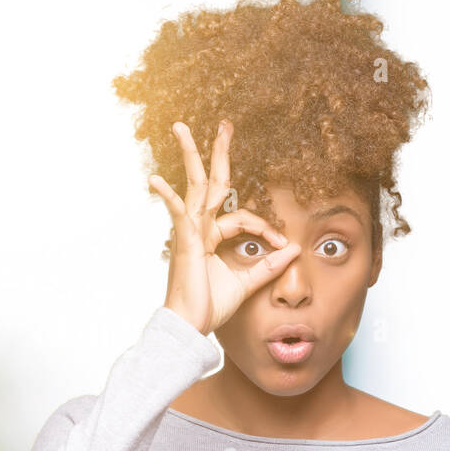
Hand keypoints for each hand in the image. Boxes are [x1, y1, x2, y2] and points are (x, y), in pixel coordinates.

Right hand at [148, 119, 300, 335]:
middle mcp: (200, 228)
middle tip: (224, 125)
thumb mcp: (248, 283)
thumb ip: (269, 265)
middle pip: (212, 183)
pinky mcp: (184, 242)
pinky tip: (156, 180)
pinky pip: (177, 215)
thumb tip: (293, 248)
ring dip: (190, 156)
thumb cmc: (212, 305)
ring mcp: (189, 232)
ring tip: (181, 127)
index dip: (265, 227)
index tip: (282, 244)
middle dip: (218, 154)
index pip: (242, 216)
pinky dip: (168, 197)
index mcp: (214, 236)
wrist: (191, 326)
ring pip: (194, 187)